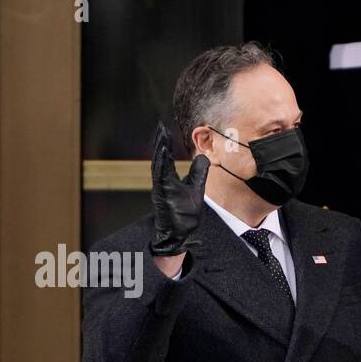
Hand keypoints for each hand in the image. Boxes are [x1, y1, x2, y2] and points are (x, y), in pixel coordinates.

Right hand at [149, 122, 209, 256]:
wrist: (180, 235)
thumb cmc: (184, 215)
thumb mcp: (195, 188)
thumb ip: (198, 173)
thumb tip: (202, 157)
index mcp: (167, 180)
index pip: (165, 159)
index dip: (164, 144)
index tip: (164, 130)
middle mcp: (161, 182)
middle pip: (159, 158)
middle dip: (159, 142)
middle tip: (160, 127)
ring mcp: (160, 189)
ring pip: (158, 166)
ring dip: (159, 150)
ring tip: (161, 135)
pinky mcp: (162, 196)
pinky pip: (160, 178)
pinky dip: (161, 164)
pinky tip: (163, 153)